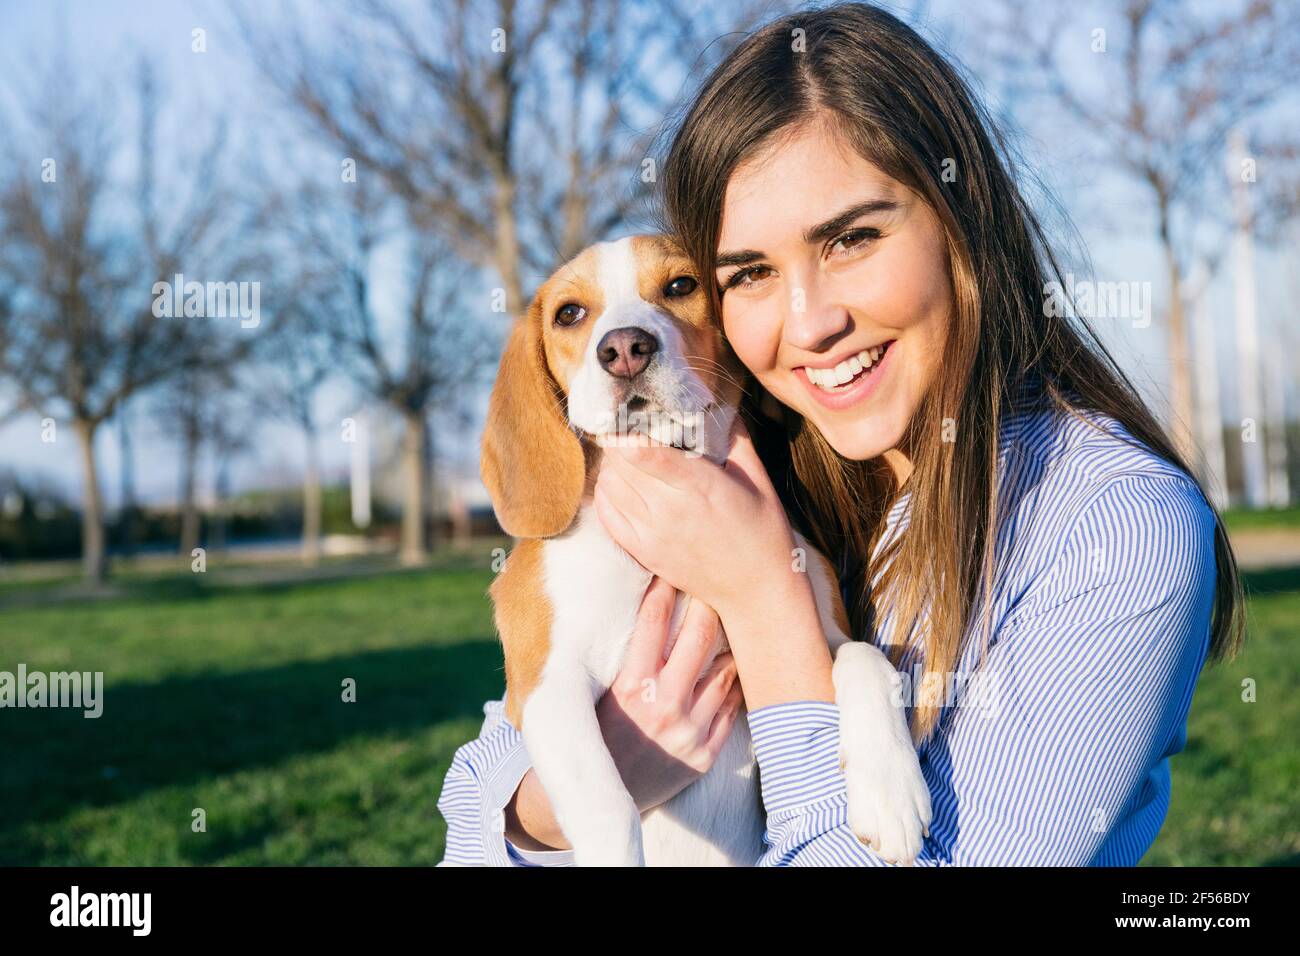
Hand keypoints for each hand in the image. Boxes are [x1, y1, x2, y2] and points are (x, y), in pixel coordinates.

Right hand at [505, 576, 743, 850]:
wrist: (600, 797)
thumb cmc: (596, 733)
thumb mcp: (599, 692)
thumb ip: (621, 655)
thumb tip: (632, 602)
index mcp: (628, 686)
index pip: (653, 620)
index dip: (665, 587)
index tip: (671, 568)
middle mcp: (661, 706)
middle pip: (699, 636)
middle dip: (708, 604)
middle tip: (715, 584)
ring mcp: (688, 732)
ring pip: (725, 671)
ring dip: (730, 644)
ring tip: (735, 621)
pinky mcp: (704, 755)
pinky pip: (732, 709)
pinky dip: (735, 684)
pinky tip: (734, 667)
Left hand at [593, 418, 794, 617]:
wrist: (756, 591)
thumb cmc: (763, 531)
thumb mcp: (759, 480)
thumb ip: (736, 439)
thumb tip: (718, 407)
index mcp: (701, 486)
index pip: (649, 453)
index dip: (627, 431)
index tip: (622, 414)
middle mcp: (671, 510)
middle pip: (622, 464)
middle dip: (619, 441)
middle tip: (625, 429)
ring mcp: (653, 534)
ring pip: (610, 486)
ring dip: (612, 465)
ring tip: (624, 455)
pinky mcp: (644, 552)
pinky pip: (607, 515)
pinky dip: (606, 493)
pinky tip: (618, 483)